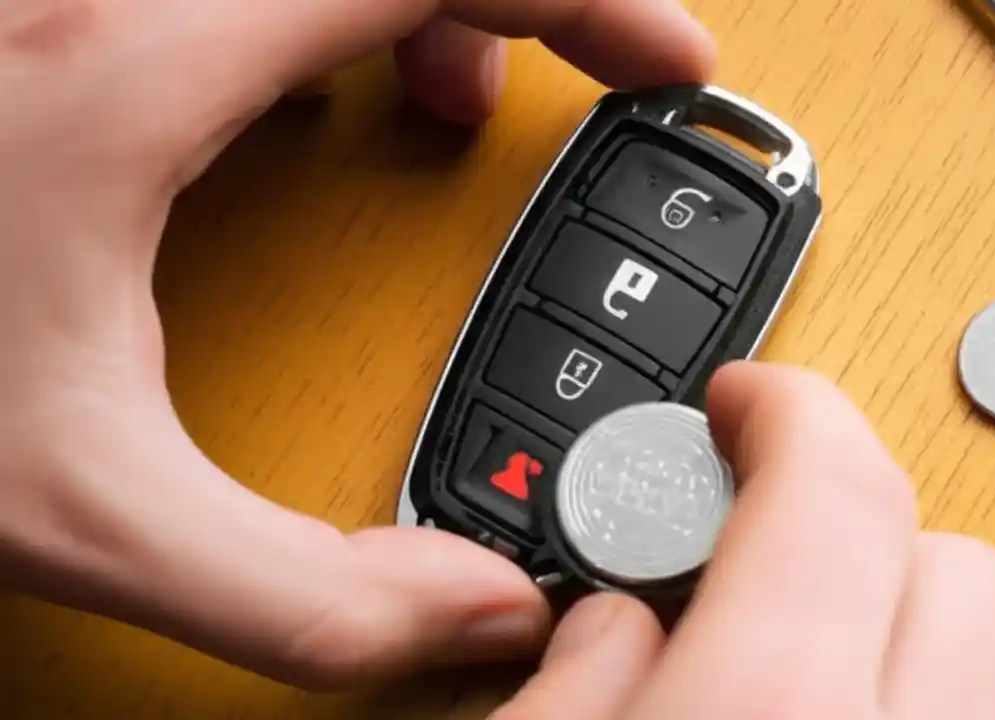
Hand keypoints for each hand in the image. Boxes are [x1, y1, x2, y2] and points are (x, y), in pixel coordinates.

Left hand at [0, 0, 713, 687]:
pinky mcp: (50, 15)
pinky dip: (305, 13)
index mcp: (137, 60)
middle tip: (508, 109)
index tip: (669, 60)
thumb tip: (471, 617)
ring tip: (416, 104)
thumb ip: (298, 592)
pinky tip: (279, 99)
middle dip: (499, 7)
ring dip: (399, 3)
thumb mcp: (70, 507)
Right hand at [492, 363, 994, 718]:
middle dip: (863, 530)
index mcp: (772, 711)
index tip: (751, 400)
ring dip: (921, 635)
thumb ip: (569, 675)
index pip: (836, 483)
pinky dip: (954, 715)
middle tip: (765, 555)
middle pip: (966, 566)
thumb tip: (616, 625)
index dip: (790, 406)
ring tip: (813, 662)